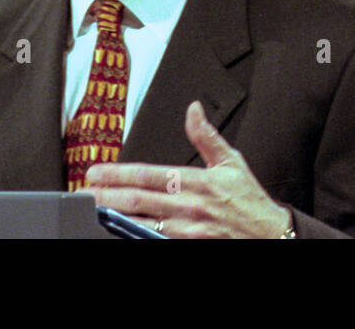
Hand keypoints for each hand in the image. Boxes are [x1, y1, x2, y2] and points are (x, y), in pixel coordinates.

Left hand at [84, 101, 291, 238]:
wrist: (268, 234)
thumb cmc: (248, 198)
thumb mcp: (231, 161)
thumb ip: (206, 136)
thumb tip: (193, 109)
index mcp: (197, 181)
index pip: (150, 174)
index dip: (120, 173)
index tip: (97, 170)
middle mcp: (189, 206)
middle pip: (139, 200)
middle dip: (108, 195)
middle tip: (85, 191)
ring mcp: (187, 230)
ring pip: (142, 224)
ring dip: (116, 217)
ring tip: (95, 210)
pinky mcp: (188, 245)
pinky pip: (155, 240)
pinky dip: (136, 234)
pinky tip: (121, 229)